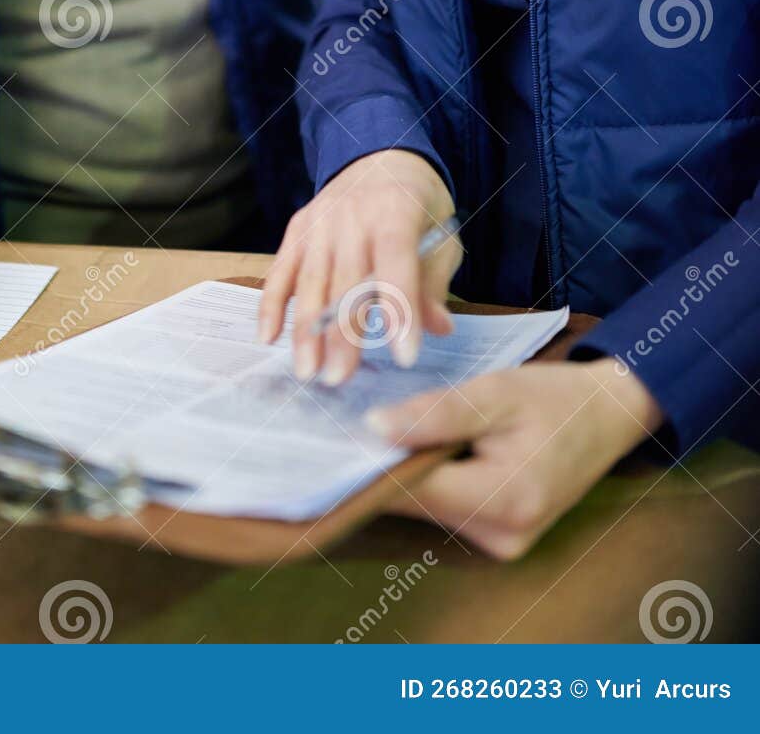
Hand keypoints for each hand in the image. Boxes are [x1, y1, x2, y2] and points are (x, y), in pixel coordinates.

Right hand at [258, 148, 461, 383]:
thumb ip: (434, 283)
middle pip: (346, 281)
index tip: (405, 356)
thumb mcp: (441, 236)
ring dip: (306, 330)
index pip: (398, 265)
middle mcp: (353, 215)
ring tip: (308, 372)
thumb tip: (437, 328)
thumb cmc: (419, 205)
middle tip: (340, 379)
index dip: (401, 311)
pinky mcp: (299, 228)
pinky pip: (281, 270)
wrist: (382, 154)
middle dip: (343, 334)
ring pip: (310, 282)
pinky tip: (268, 337)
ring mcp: (320, 221)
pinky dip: (271, 304)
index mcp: (396, 212)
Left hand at [367, 358, 664, 559]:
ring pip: (429, 506)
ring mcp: (503, 544)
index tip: (329, 434)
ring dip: (404, 471)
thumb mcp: (495, 393)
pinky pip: (448, 507)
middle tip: (341, 423)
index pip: (413, 489)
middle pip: (417, 501)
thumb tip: (371, 428)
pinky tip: (411, 447)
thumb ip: (435, 414)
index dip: (369, 462)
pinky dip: (428, 479)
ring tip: (375, 428)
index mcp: (506, 500)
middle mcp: (503, 537)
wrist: (609, 416)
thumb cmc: (555, 398)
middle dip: (383, 464)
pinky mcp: (500, 536)